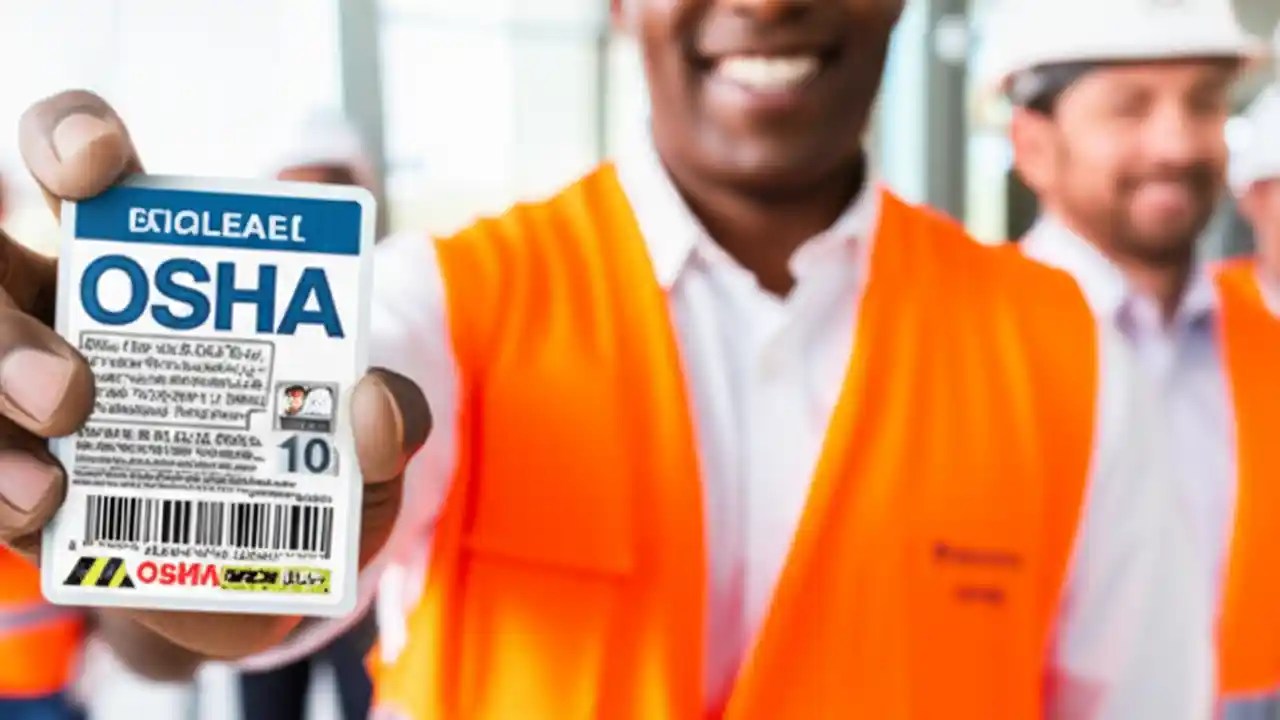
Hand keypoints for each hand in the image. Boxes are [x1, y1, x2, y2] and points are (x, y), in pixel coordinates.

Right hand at [0, 90, 431, 658]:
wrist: (276, 568)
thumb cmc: (314, 477)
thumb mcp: (368, 450)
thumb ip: (394, 421)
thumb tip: (373, 404)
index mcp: (151, 271)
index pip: (82, 165)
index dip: (68, 138)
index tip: (98, 165)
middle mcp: (69, 313)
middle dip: (5, 322)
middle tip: (74, 394)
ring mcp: (25, 393)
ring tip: (53, 477)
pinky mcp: (13, 474)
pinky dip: (0, 485)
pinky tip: (44, 506)